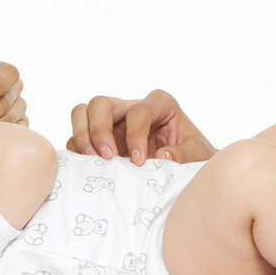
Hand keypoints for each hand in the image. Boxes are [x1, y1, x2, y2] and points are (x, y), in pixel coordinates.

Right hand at [67, 89, 214, 165]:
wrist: (187, 170)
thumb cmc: (194, 157)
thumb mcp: (198, 155)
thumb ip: (183, 155)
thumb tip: (161, 156)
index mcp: (160, 105)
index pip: (138, 110)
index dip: (135, 134)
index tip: (139, 161)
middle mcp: (131, 108)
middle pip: (101, 103)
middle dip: (99, 130)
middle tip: (109, 157)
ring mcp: (113, 123)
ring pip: (83, 112)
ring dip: (82, 135)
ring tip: (92, 160)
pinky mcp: (100, 140)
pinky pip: (77, 137)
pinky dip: (77, 150)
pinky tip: (88, 167)